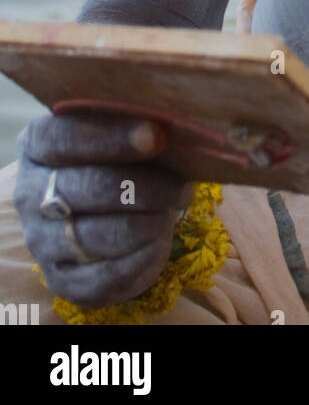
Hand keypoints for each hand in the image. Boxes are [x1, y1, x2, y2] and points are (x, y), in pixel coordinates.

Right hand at [14, 112, 190, 308]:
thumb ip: (133, 124)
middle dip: (144, 188)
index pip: (65, 139)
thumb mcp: (118, 133)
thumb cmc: (118, 159)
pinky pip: (103, 277)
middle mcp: (30, 193)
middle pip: (88, 188)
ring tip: (173, 211)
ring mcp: (41, 240)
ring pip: (98, 235)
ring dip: (147, 224)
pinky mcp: (61, 279)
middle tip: (183, 187)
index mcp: (37, 145)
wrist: (103, 209)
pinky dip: (140, 261)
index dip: (112, 138)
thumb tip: (169, 129)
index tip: (157, 136)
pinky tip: (160, 242)